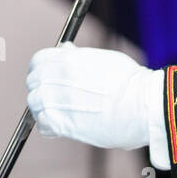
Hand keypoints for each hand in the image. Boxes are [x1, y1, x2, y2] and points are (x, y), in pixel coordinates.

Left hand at [26, 43, 170, 167]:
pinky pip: (43, 125)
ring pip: (35, 104)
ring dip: (44, 108)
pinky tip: (59, 127)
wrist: (143, 105)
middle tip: (55, 98)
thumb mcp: (103, 58)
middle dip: (41, 89)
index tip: (48, 76)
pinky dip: (48, 126)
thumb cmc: (130, 81)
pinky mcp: (63, 124)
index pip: (38, 61)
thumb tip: (65, 50)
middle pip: (33, 83)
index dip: (41, 69)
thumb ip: (78, 57)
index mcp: (68, 59)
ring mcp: (58, 101)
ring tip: (60, 113)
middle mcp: (58, 78)